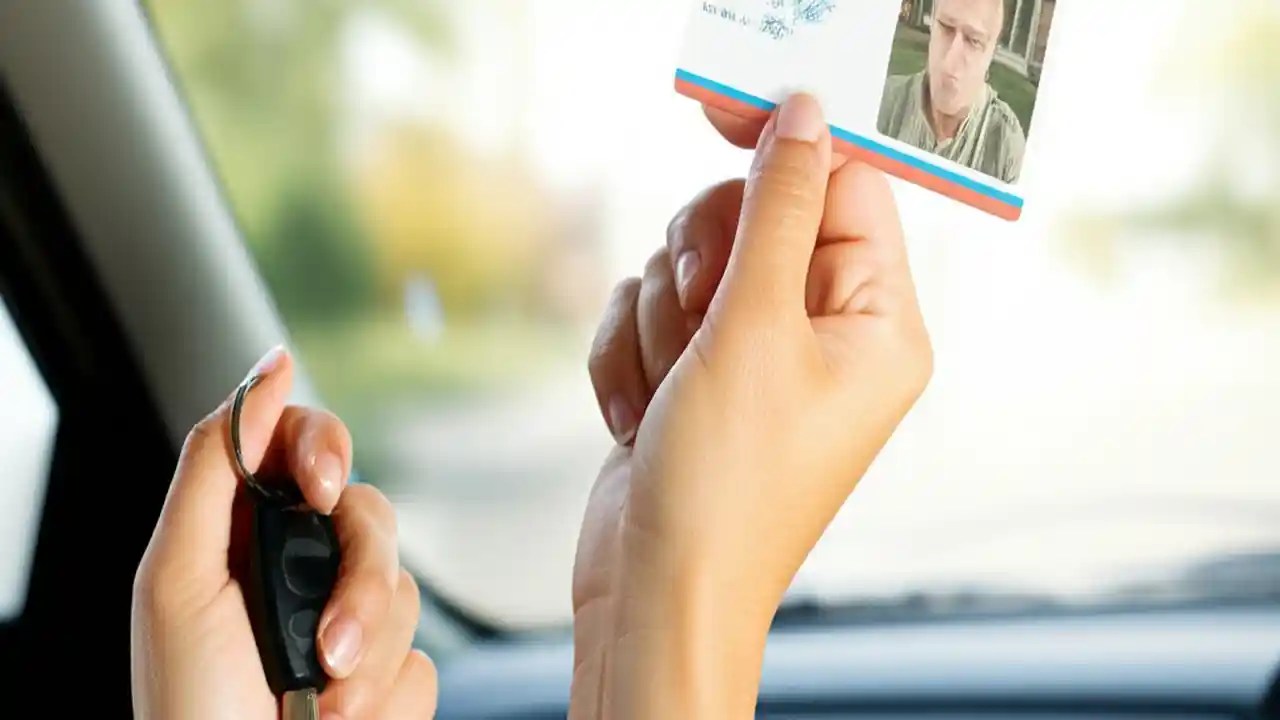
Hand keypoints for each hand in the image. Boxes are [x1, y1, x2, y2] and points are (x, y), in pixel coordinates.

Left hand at [131, 347, 436, 719]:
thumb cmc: (186, 704)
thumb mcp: (176, 576)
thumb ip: (216, 464)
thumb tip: (271, 365)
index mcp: (247, 532)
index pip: (306, 443)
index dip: (324, 448)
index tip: (318, 491)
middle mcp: (303, 569)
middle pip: (372, 516)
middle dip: (358, 582)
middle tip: (324, 643)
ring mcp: (349, 623)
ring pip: (407, 594)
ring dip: (366, 654)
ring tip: (323, 701)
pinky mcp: (389, 676)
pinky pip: (423, 663)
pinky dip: (383, 699)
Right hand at [572, 94, 931, 717]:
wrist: (653, 593)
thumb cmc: (726, 490)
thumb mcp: (757, 331)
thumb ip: (778, 210)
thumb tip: (804, 116)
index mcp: (877, 323)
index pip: (845, 188)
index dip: (786, 146)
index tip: (722, 116)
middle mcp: (820, 332)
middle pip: (754, 214)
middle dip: (704, 263)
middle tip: (701, 313)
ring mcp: (751, 353)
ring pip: (687, 261)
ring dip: (659, 321)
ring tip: (672, 392)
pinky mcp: (692, 372)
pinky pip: (645, 308)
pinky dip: (629, 354)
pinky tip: (640, 417)